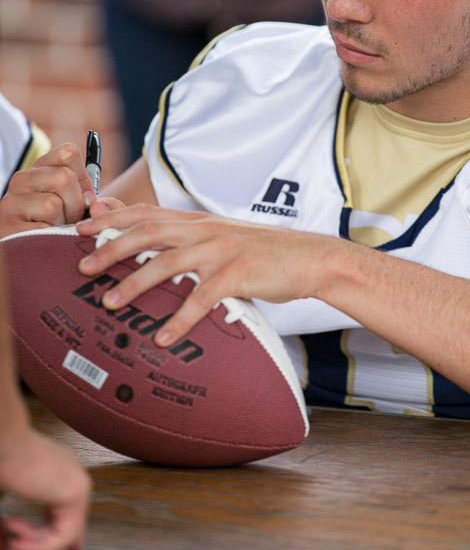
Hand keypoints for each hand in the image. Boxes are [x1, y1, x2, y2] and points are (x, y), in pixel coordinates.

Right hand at [0, 142, 122, 236]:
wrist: (34, 252)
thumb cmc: (66, 226)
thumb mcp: (85, 208)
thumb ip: (104, 202)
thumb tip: (96, 205)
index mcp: (42, 167)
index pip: (68, 153)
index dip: (84, 179)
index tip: (84, 196)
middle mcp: (21, 179)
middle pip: (63, 177)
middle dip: (76, 204)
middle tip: (69, 217)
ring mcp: (10, 202)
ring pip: (52, 204)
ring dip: (62, 223)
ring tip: (56, 228)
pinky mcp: (6, 227)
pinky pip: (41, 228)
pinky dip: (50, 237)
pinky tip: (45, 238)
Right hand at [0, 425, 91, 549]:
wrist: (1, 440)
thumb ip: (6, 529)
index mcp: (55, 472)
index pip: (68, 509)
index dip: (67, 535)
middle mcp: (70, 476)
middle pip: (67, 525)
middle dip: (36, 542)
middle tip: (10, 533)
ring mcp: (77, 482)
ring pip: (65, 535)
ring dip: (31, 542)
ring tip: (10, 525)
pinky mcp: (77, 492)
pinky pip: (66, 537)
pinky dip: (39, 546)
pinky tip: (18, 538)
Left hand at [76, 204, 339, 347]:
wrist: (310, 258)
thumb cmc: (262, 252)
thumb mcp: (221, 235)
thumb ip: (186, 234)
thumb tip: (150, 235)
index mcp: (197, 221)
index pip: (145, 212)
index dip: (109, 217)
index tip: (78, 227)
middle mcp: (204, 230)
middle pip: (147, 232)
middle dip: (110, 247)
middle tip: (82, 266)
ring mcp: (221, 251)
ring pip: (167, 262)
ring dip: (134, 283)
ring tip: (110, 302)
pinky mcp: (238, 275)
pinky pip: (202, 299)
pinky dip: (180, 319)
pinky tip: (163, 338)